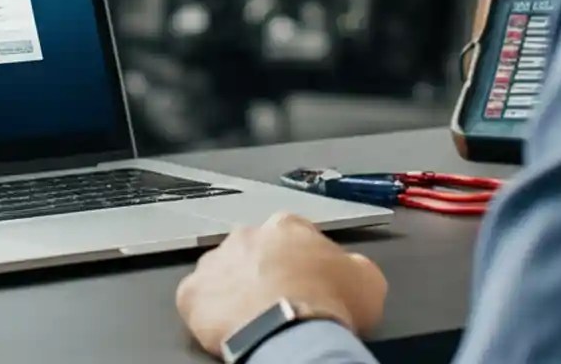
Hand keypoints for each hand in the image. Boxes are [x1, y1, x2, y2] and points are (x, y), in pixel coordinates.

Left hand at [176, 212, 387, 356]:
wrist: (292, 333)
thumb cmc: (328, 305)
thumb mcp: (368, 278)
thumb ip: (352, 262)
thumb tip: (349, 266)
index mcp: (287, 226)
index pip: (291, 236)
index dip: (300, 261)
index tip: (305, 281)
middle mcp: (246, 234)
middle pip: (253, 250)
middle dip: (262, 271)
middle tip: (277, 299)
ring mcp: (215, 262)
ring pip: (221, 273)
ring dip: (233, 289)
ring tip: (251, 316)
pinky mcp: (192, 292)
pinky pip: (196, 300)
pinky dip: (207, 313)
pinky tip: (226, 326)